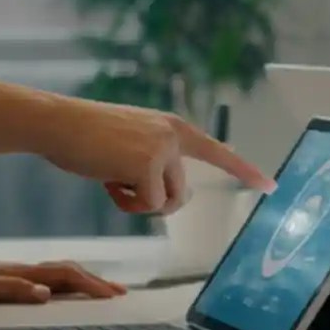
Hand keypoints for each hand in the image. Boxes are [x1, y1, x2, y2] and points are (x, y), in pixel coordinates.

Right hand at [0, 80, 275, 215]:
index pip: (217, 152)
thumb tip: (167, 197)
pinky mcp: (148, 165)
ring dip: (138, 202)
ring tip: (111, 178)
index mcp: (173, 127)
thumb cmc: (85, 137)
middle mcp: (174, 135)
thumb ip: (155, 161)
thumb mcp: (129, 143)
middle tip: (120, 183)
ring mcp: (164, 149)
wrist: (57, 123)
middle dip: (153, 200)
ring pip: (166, 203)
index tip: (272, 187)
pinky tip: (106, 180)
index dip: (245, 171)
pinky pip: (147, 205)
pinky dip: (126, 203)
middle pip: (181, 194)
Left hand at [0, 259, 126, 304]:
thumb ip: (11, 288)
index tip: (112, 295)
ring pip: (60, 272)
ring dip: (85, 280)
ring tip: (104, 289)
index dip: (91, 285)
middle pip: (69, 271)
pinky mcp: (10, 275)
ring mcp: (17, 271)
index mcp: (20, 273)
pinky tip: (68, 287)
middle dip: (96, 282)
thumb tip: (47, 293)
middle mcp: (23, 270)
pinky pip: (47, 276)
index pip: (65, 276)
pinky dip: (67, 281)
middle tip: (120, 294)